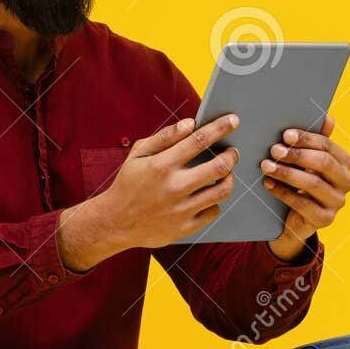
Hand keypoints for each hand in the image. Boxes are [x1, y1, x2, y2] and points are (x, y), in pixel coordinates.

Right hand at [57, 114, 239, 270]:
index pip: (199, 140)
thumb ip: (165, 137)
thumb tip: (191, 124)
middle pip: (219, 167)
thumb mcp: (138, 154)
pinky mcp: (184, 227)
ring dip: (229, 178)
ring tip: (226, 173)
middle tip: (233, 152)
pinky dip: (215, 202)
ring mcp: (180, 209)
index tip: (233, 120)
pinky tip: (209, 196)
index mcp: (162, 165)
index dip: (220, 128)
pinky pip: (213, 212)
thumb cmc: (128, 183)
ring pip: (221, 191)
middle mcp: (174, 187)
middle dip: (231, 155)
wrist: (115, 222)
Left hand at [260, 114, 349, 261]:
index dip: (307, 139)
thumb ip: (315, 142)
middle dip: (297, 155)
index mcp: (344, 163)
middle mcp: (346, 182)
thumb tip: (328, 118)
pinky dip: (283, 192)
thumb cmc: (299, 183)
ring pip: (313, 183)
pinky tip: (268, 183)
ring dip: (287, 173)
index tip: (285, 135)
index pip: (328, 146)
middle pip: (324, 163)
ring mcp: (337, 202)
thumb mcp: (306, 162)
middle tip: (274, 150)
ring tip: (266, 166)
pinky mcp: (325, 219)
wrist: (294, 219)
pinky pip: (303, 204)